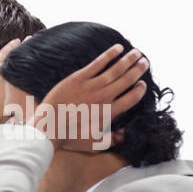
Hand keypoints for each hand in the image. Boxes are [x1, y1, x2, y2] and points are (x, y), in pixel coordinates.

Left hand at [31, 44, 149, 150]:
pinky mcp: (78, 79)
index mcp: (109, 113)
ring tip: (136, 52)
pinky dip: (109, 54)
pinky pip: (98, 63)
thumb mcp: (93, 144)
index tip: (143, 84)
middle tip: (145, 61)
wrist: (47, 128)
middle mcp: (103, 98)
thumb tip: (125, 134)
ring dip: (128, 59)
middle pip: (127, 80)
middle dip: (138, 69)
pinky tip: (118, 47)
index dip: (140, 90)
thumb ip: (111, 140)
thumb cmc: (68, 137)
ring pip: (115, 70)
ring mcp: (91, 87)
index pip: (132, 98)